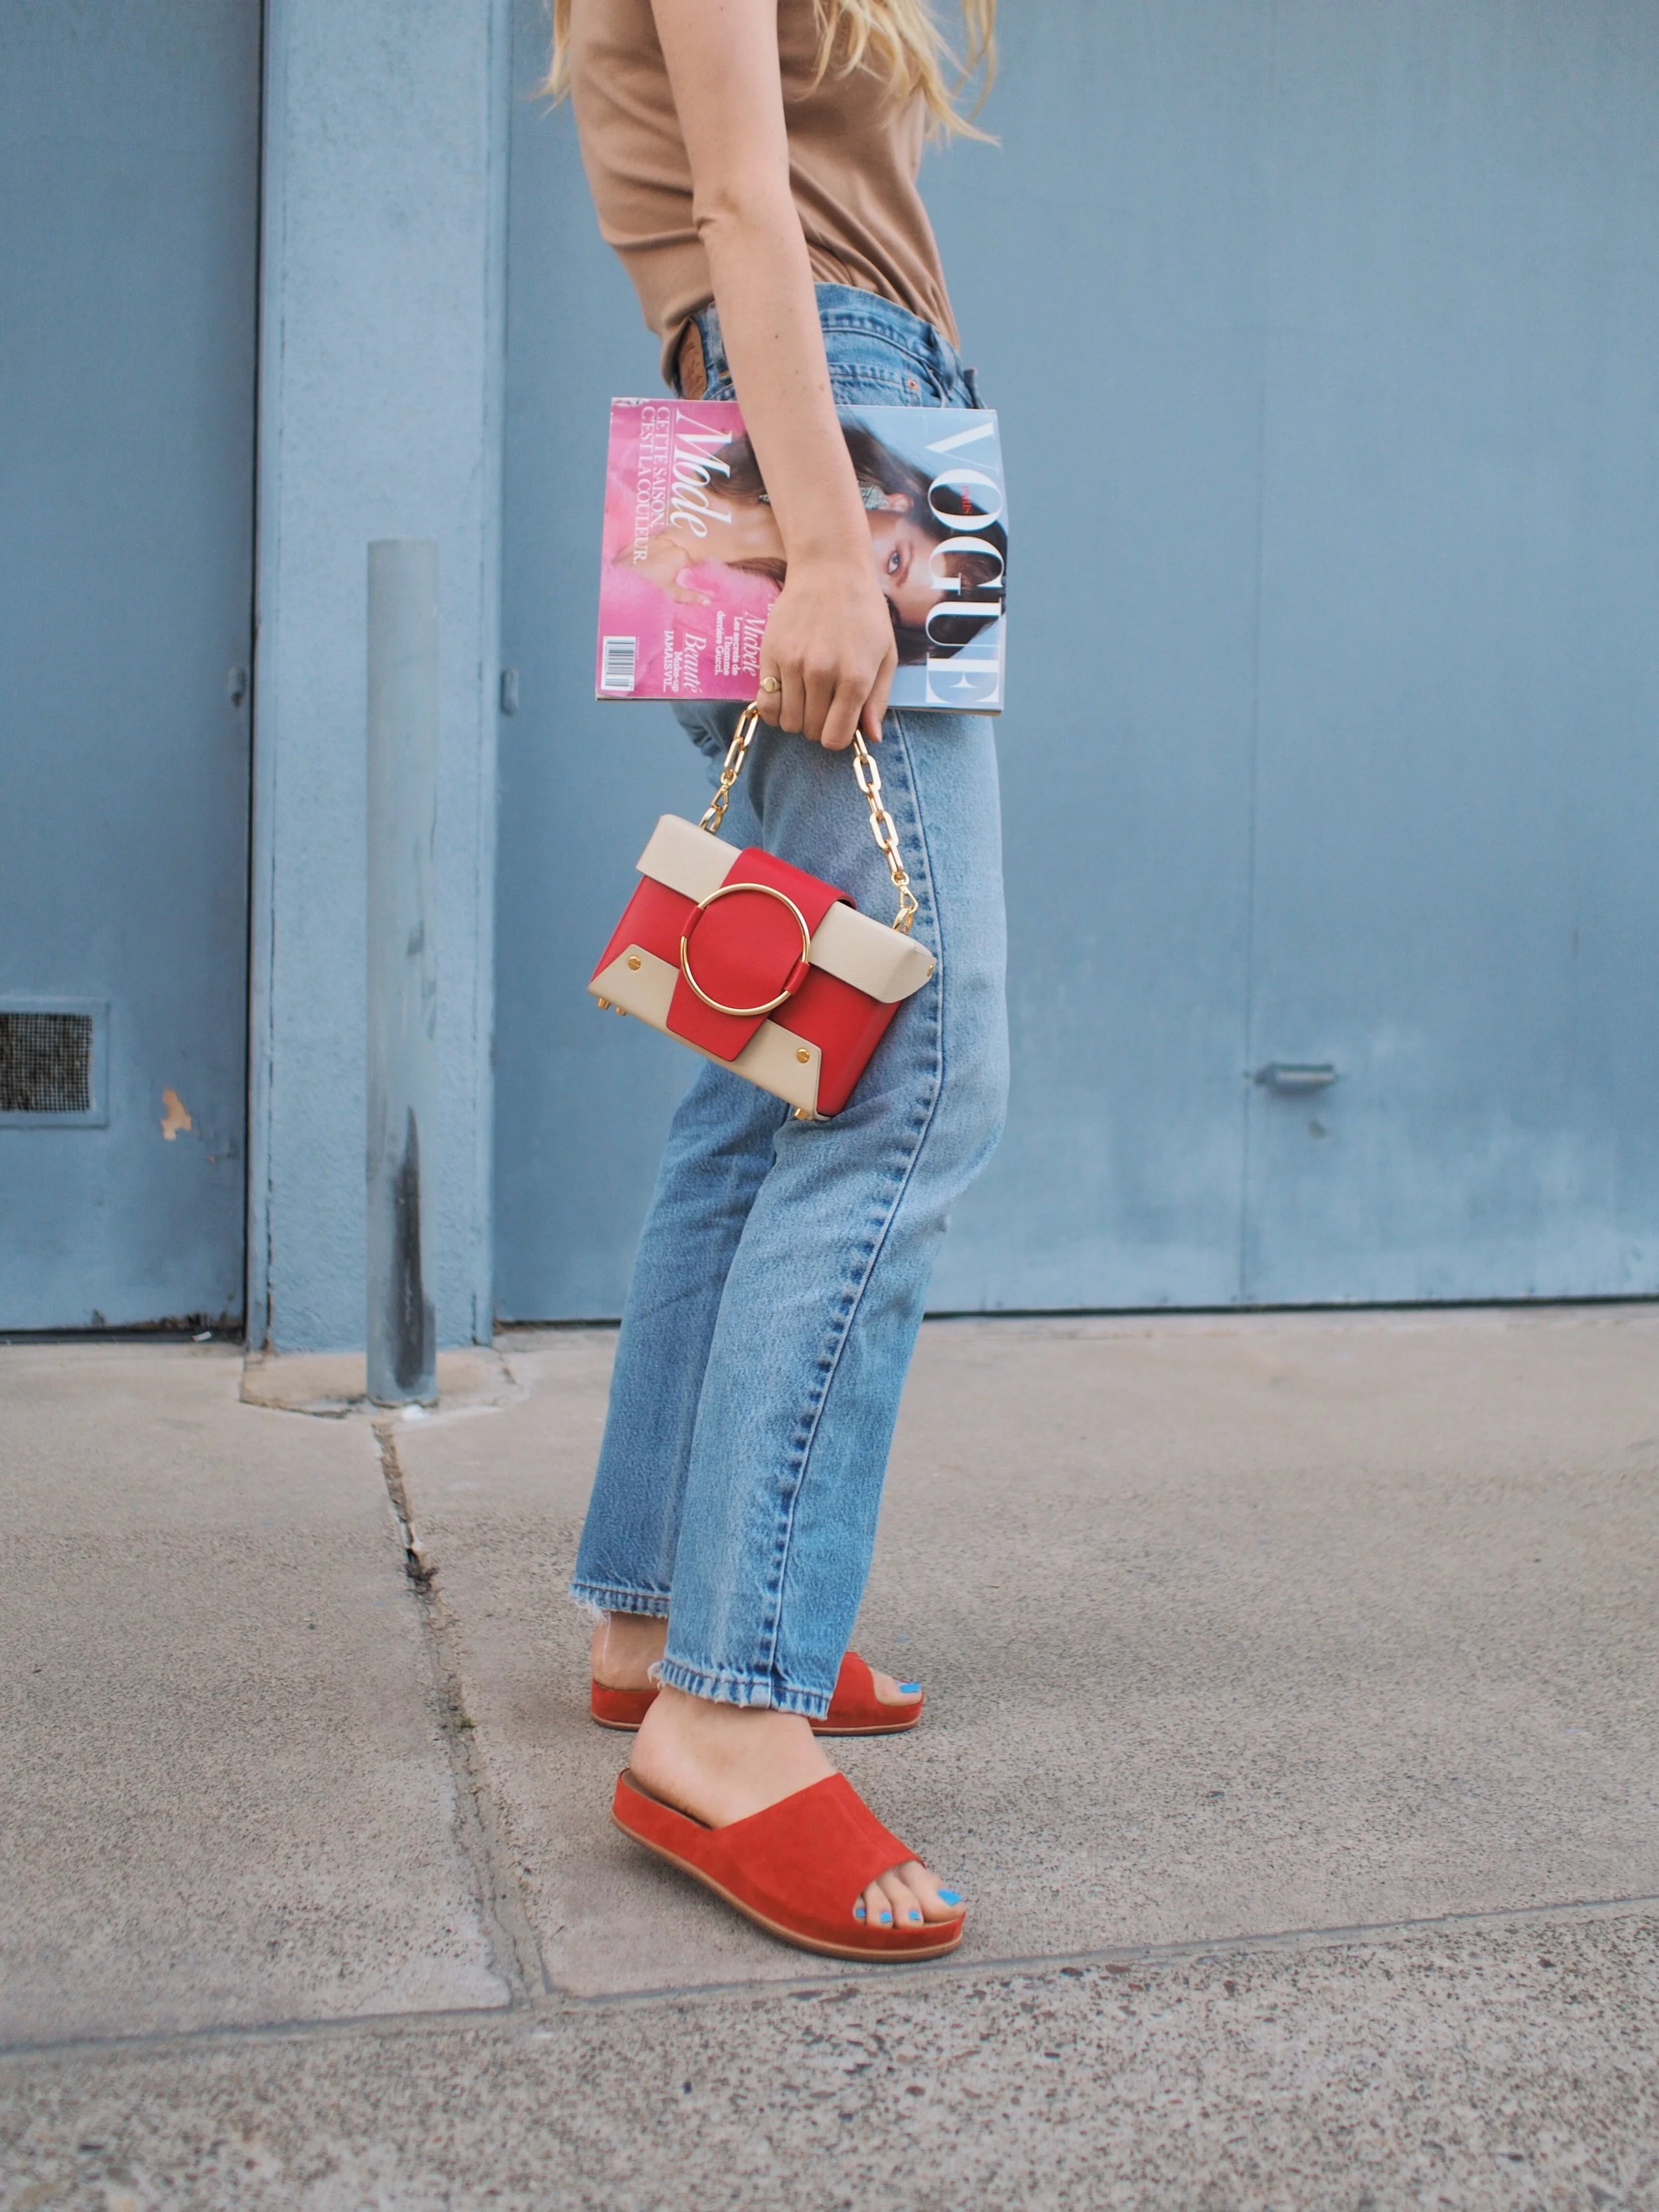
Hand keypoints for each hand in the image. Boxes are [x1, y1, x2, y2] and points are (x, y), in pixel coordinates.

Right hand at [756, 557, 895, 750]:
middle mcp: (822, 674)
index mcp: (855, 677)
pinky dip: (774, 709)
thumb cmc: (864, 612)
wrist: (830, 569)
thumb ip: (878, 699)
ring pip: (787, 721)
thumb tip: (871, 737)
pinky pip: (764, 703)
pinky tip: (785, 696)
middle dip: (818, 727)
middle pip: (810, 732)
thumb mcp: (885, 655)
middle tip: (824, 706)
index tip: (838, 725)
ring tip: (806, 699)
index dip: (837, 738)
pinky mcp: (770, 654)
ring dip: (796, 718)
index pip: (835, 738)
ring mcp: (793, 664)